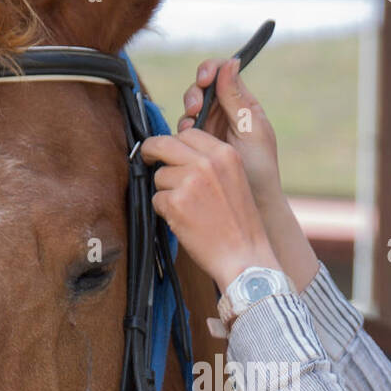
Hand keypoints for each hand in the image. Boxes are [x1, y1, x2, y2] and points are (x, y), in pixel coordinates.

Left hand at [140, 127, 283, 291]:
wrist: (244, 256)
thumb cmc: (240, 224)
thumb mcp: (235, 180)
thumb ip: (211, 162)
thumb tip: (176, 151)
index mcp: (225, 154)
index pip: (188, 133)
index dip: (174, 142)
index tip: (166, 149)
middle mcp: (207, 163)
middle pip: (164, 144)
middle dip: (151, 150)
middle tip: (147, 158)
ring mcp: (190, 182)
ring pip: (159, 176)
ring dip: (165, 191)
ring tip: (187, 209)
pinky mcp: (176, 203)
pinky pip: (157, 199)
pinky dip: (164, 211)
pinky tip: (183, 222)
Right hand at [178, 57, 283, 212]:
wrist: (252, 202)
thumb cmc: (259, 167)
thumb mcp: (251, 129)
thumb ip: (237, 98)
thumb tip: (231, 62)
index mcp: (241, 103)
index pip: (222, 74)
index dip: (209, 71)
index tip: (205, 79)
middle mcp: (224, 112)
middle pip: (201, 88)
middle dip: (194, 93)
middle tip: (195, 108)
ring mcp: (209, 129)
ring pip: (190, 109)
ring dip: (187, 112)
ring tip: (191, 126)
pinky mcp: (197, 146)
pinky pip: (183, 132)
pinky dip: (182, 132)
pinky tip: (186, 138)